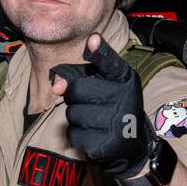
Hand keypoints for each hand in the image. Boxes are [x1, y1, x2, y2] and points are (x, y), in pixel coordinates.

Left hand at [49, 33, 151, 177]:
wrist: (130, 145)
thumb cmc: (110, 107)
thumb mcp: (102, 86)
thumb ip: (78, 76)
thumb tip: (56, 85)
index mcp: (125, 79)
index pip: (110, 63)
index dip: (100, 52)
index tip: (92, 40)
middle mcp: (124, 98)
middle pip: (76, 89)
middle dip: (74, 97)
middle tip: (90, 103)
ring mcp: (117, 122)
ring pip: (72, 113)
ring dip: (76, 117)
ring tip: (95, 120)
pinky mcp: (106, 143)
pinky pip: (73, 133)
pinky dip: (78, 135)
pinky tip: (94, 134)